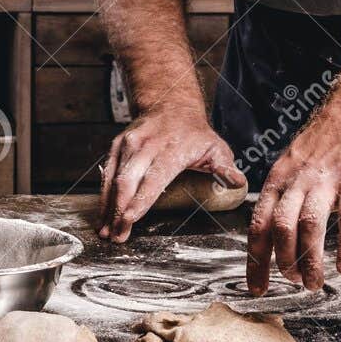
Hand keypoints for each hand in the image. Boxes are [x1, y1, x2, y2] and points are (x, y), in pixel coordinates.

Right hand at [98, 101, 243, 241]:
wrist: (171, 105)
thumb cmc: (195, 134)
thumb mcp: (216, 148)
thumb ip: (225, 168)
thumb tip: (238, 183)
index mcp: (171, 150)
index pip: (153, 179)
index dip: (140, 201)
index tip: (130, 220)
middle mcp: (146, 146)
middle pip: (127, 181)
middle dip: (119, 211)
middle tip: (115, 236)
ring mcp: (129, 144)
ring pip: (113, 179)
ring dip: (107, 207)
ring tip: (104, 232)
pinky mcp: (117, 145)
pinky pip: (107, 173)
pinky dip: (103, 196)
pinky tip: (102, 215)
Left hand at [247, 89, 340, 295]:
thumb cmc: (329, 138)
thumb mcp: (295, 161)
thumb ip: (286, 192)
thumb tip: (276, 230)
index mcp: (279, 178)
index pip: (258, 225)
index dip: (256, 259)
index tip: (257, 287)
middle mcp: (297, 179)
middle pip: (280, 227)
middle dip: (283, 261)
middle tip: (294, 283)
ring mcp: (325, 178)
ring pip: (310, 225)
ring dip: (310, 260)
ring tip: (315, 284)